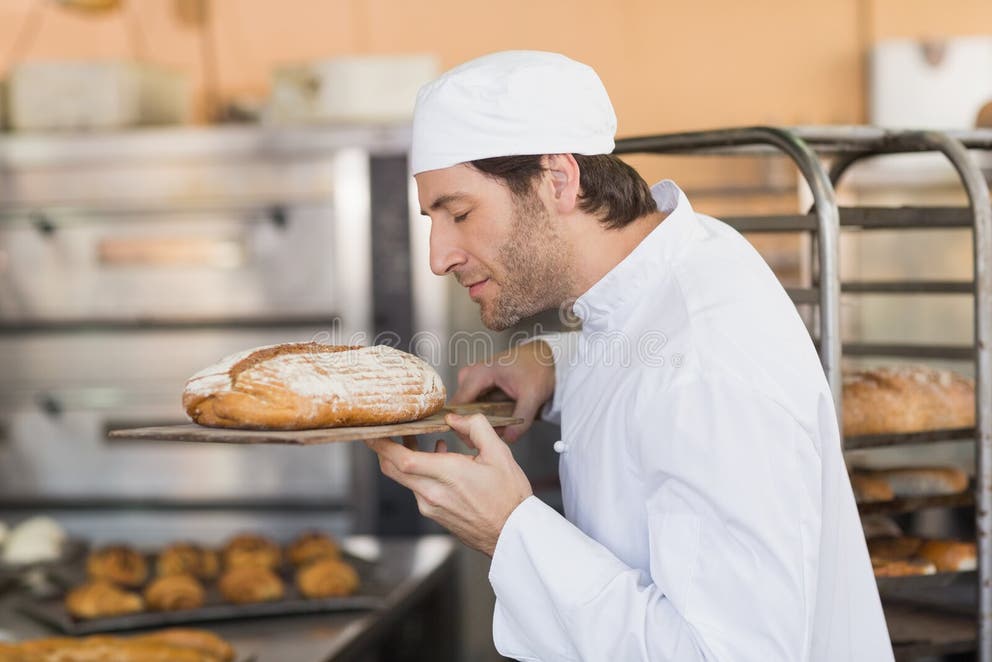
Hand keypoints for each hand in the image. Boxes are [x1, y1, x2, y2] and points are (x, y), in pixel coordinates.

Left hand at [365, 413, 532, 555]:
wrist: (512, 534)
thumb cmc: (508, 497)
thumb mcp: (499, 453)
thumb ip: (476, 427)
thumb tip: (454, 418)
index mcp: (447, 475)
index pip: (402, 459)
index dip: (382, 444)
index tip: (372, 431)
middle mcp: (432, 493)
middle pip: (393, 469)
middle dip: (384, 448)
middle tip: (386, 430)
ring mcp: (430, 506)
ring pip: (404, 479)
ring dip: (405, 459)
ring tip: (418, 440)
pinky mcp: (434, 515)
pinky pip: (417, 489)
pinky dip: (419, 472)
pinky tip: (438, 460)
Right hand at [450, 340, 555, 442]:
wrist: (545, 357)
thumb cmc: (538, 366)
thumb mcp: (533, 395)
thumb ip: (522, 420)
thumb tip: (509, 438)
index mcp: (479, 373)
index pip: (458, 403)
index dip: (461, 423)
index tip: (471, 438)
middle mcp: (472, 375)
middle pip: (460, 407)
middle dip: (473, 424)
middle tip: (490, 435)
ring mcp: (475, 380)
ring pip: (468, 407)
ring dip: (480, 420)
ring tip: (500, 428)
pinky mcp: (481, 385)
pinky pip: (476, 405)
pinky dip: (486, 415)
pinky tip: (500, 419)